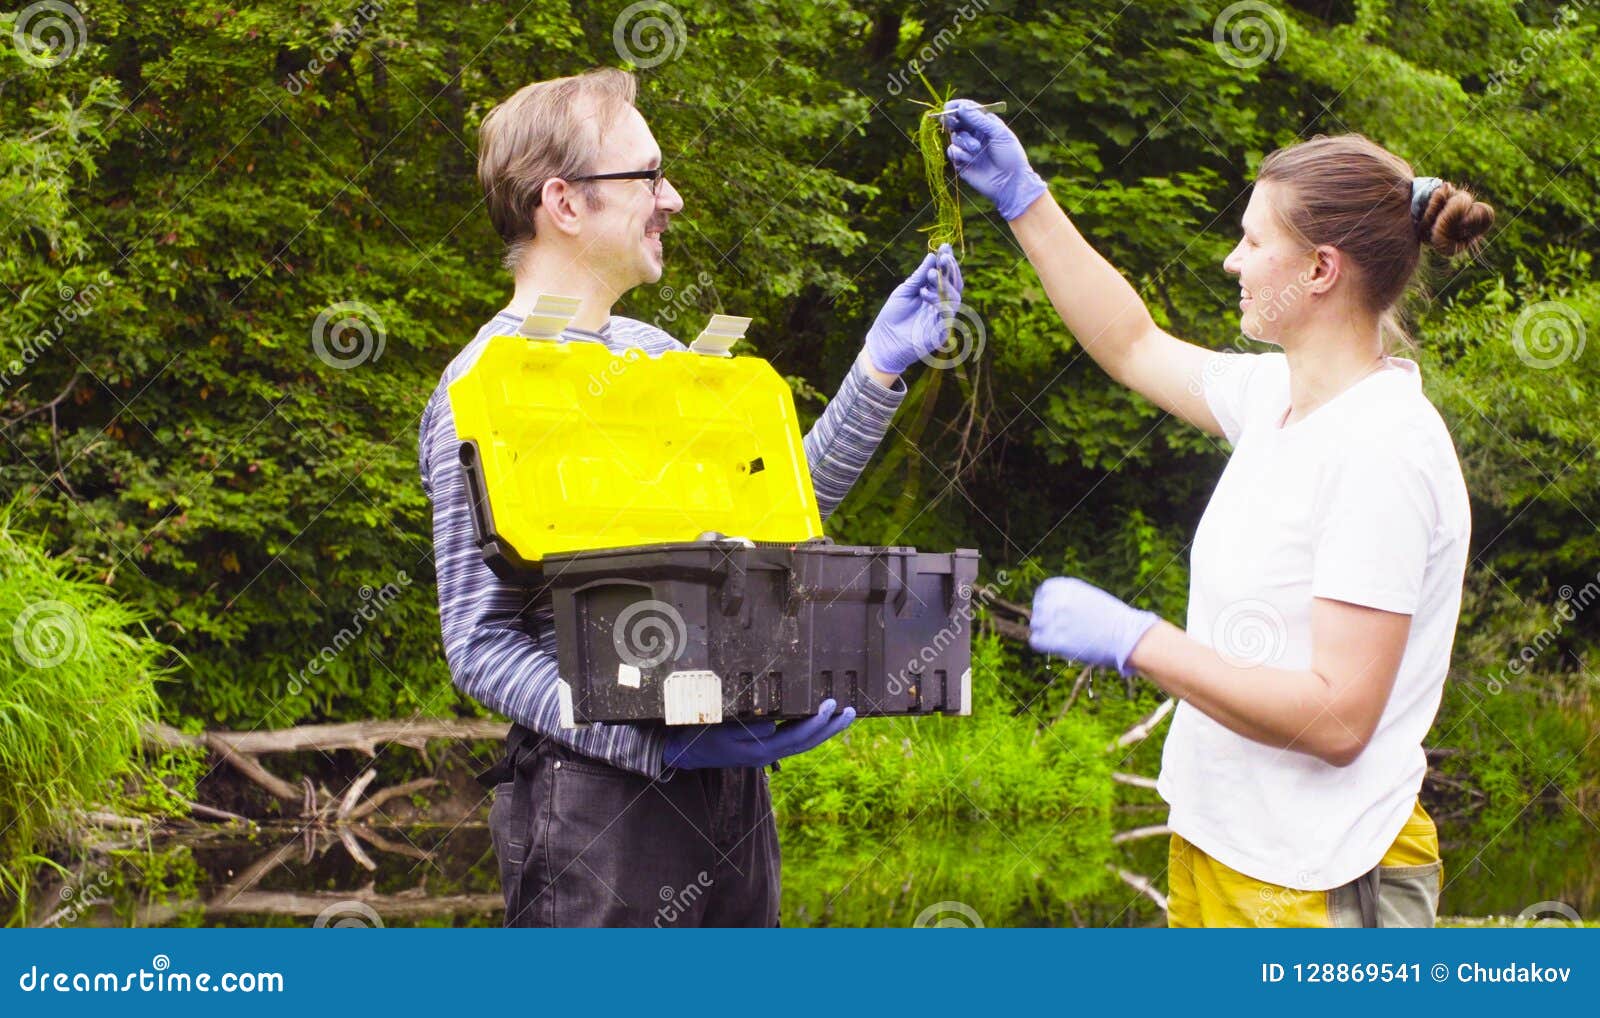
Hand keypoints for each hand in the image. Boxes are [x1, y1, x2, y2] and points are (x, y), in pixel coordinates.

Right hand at [662, 698, 855, 769]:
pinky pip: (794, 740)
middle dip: (831, 728)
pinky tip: (818, 720)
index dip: (818, 722)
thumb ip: (749, 730)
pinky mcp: (764, 748)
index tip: (832, 705)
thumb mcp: (723, 730)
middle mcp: (769, 754)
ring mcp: (768, 753)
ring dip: (825, 730)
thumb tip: (774, 726)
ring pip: (804, 743)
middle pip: (808, 742)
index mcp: (762, 751)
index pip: (798, 736)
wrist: (687, 751)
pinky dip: (810, 730)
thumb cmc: (703, 736)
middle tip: (851, 711)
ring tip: (844, 716)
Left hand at [863, 243, 962, 375]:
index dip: (947, 262)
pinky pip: (947, 313)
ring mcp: (943, 318)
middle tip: (944, 257)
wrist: (884, 340)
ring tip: (930, 274)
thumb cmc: (892, 316)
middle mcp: (941, 304)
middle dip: (951, 269)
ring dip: (944, 283)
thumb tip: (931, 255)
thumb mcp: (905, 291)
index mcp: (933, 293)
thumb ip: (919, 276)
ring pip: (955, 297)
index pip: (946, 276)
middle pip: (955, 285)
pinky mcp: (942, 331)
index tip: (945, 247)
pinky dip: (938, 301)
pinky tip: (924, 293)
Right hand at [940, 99, 1047, 220]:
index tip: (948, 106)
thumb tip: (961, 107)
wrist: (1009, 183)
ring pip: (954, 136)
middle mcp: (975, 134)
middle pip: (957, 121)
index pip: (968, 110)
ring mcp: (967, 148)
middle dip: (951, 120)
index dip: (958, 106)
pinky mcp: (961, 162)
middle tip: (948, 120)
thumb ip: (979, 120)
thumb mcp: (998, 133)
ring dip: (963, 140)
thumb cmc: (1010, 156)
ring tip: (976, 149)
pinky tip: (969, 159)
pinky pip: (952, 151)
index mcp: (986, 124)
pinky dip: (959, 153)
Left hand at [1029, 577, 1159, 675]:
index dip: (1047, 604)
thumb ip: (1070, 598)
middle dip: (1046, 619)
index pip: (1043, 591)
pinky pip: (1036, 641)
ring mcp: (1057, 620)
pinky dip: (1043, 644)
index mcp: (1068, 586)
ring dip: (1045, 632)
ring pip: (1036, 625)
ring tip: (1062, 638)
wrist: (1128, 636)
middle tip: (1061, 629)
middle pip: (1038, 609)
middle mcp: (1059, 600)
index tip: (1056, 614)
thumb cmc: (1113, 619)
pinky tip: (1056, 646)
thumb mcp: (1090, 598)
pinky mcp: (1057, 640)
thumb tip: (1051, 606)